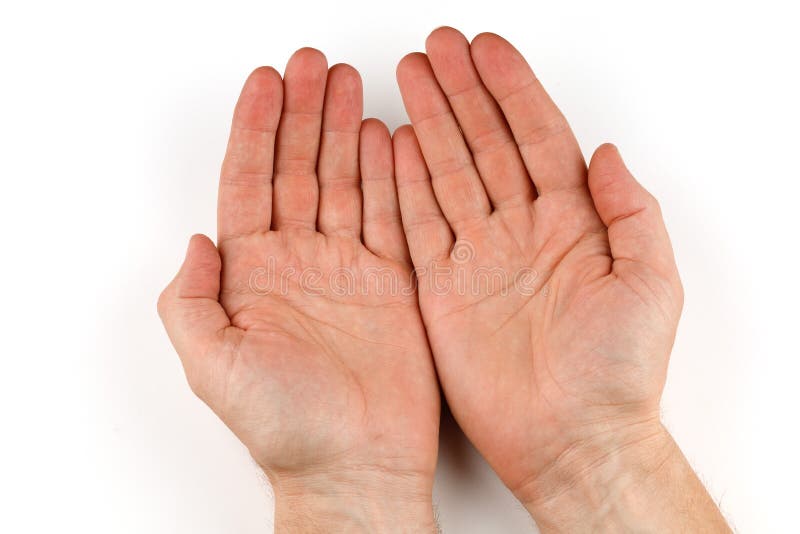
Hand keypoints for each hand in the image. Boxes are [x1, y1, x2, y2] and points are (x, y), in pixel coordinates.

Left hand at [158, 49, 438, 532]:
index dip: (256, 129)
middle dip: (304, 114)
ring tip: (348, 83)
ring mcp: (348, 269)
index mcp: (253, 275)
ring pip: (345, 182)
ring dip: (344, 131)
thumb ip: (189, 300)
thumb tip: (196, 240)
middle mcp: (300, 263)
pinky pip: (391, 215)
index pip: (250, 182)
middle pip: (298, 169)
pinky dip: (389, 175)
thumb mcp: (211, 365)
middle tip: (313, 65)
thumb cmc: (286, 426)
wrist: (355, 465)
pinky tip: (386, 138)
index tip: (266, 81)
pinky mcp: (392, 282)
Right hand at [395, 28, 727, 530]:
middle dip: (461, 93)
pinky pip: (418, 225)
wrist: (573, 439)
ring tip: (409, 77)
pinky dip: (403, 185)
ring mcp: (478, 258)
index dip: (511, 90)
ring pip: (448, 174)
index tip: (486, 50)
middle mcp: (521, 233)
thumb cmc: (618, 373)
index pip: (536, 138)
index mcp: (572, 224)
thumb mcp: (650, 283)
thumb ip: (630, 212)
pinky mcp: (442, 289)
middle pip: (486, 144)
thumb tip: (607, 153)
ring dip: (428, 124)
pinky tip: (392, 146)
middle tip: (437, 48)